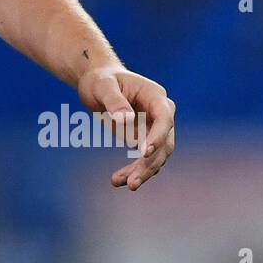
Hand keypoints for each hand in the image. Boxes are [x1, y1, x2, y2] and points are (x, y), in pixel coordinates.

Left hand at [76, 65, 175, 190]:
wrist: (98, 82)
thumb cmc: (101, 80)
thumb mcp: (103, 86)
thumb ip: (114, 101)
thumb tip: (126, 120)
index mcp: (155, 96)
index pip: (164, 119)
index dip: (157, 136)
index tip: (144, 153)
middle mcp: (161, 113)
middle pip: (164, 143)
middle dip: (149, 164)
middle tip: (132, 183)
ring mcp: (155, 128)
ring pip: (156, 156)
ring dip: (141, 172)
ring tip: (119, 182)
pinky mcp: (145, 139)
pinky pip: (144, 159)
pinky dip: (133, 170)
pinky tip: (117, 180)